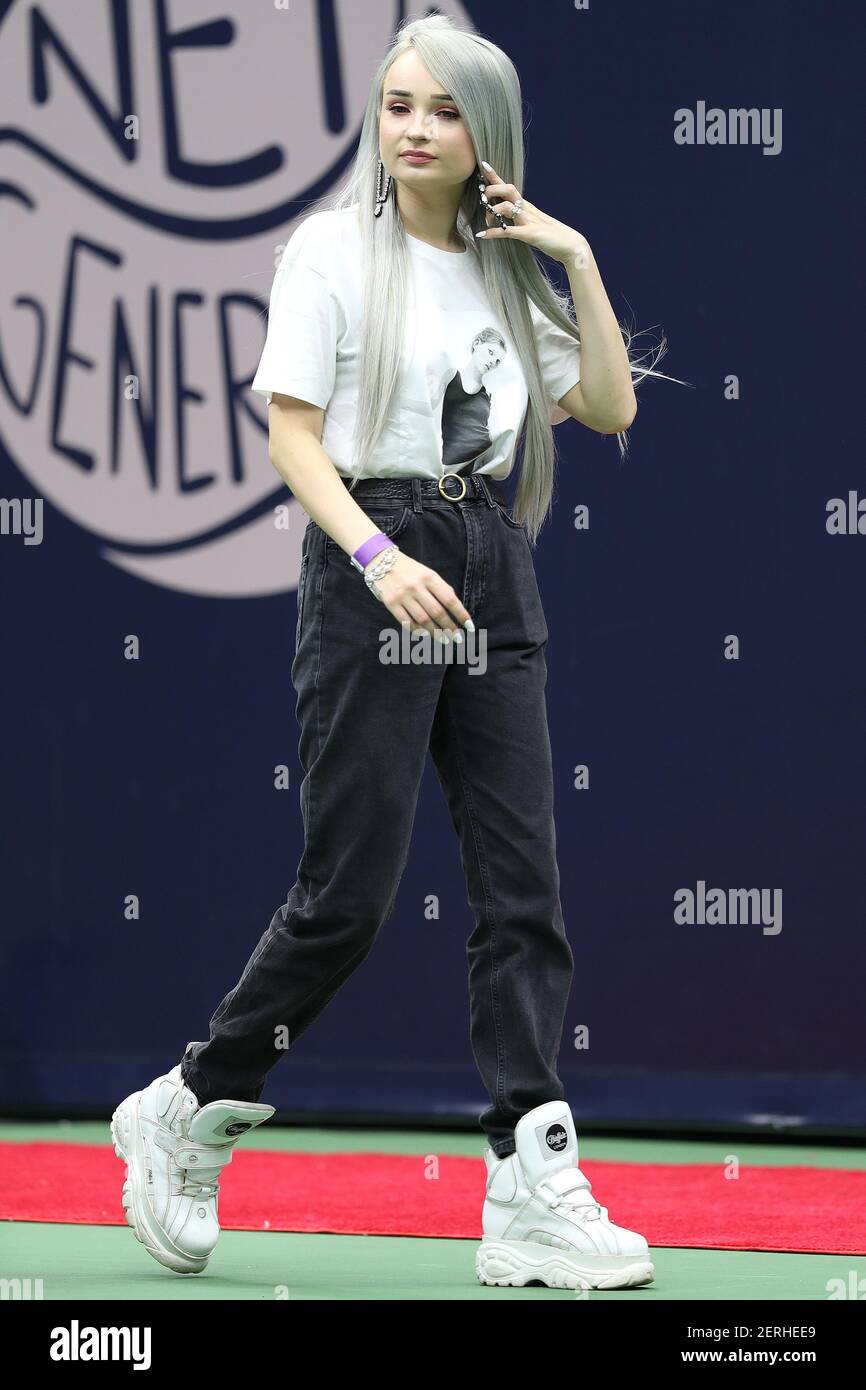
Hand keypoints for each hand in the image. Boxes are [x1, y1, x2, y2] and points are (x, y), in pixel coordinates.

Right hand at [368, 551, 473, 643]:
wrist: (381, 562)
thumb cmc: (410, 570)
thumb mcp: (427, 573)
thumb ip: (440, 589)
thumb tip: (455, 611)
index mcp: (429, 577)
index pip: (449, 599)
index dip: (461, 614)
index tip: (469, 626)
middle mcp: (416, 587)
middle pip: (437, 612)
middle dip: (450, 628)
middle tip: (457, 638)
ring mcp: (403, 596)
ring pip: (423, 620)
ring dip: (436, 633)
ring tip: (444, 640)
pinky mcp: (391, 604)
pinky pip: (407, 622)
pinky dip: (418, 631)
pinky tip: (425, 634)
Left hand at [476, 161, 591, 267]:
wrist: (571, 246)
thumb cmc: (552, 237)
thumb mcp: (534, 224)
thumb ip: (520, 220)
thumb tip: (506, 220)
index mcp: (527, 206)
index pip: (509, 187)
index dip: (496, 176)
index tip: (484, 165)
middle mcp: (527, 210)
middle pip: (508, 189)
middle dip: (492, 190)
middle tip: (483, 199)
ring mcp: (529, 221)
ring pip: (506, 207)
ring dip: (491, 213)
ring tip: (486, 223)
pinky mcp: (530, 234)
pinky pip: (508, 231)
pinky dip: (494, 233)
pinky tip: (483, 235)